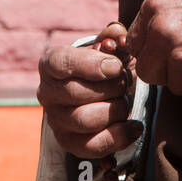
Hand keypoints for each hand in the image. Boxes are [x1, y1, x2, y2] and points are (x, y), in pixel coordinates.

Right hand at [37, 22, 142, 160]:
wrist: (98, 94)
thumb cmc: (101, 66)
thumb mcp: (107, 47)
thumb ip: (113, 36)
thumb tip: (118, 34)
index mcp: (51, 64)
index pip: (60, 62)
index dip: (90, 65)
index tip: (116, 66)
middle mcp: (47, 93)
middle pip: (76, 93)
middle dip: (110, 88)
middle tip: (125, 82)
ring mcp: (55, 120)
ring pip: (84, 120)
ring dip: (115, 110)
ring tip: (126, 101)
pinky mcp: (68, 142)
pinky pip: (92, 146)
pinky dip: (119, 137)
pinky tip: (134, 126)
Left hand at [126, 0, 181, 107]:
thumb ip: (170, 8)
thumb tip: (156, 29)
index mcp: (157, 4)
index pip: (134, 41)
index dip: (152, 50)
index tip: (166, 53)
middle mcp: (162, 30)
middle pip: (148, 71)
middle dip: (167, 72)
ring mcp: (180, 55)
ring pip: (175, 86)